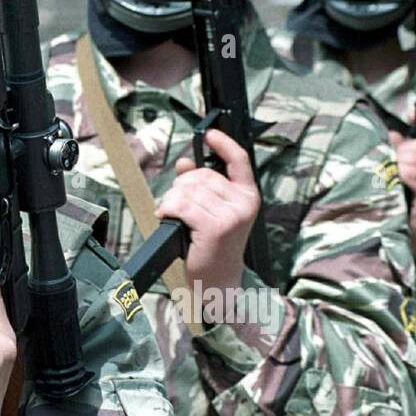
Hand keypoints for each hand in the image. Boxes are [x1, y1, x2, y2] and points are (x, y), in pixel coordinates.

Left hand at [156, 128, 260, 304]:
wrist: (219, 281)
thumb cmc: (213, 246)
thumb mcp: (211, 211)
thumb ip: (200, 186)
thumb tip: (186, 163)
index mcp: (247, 195)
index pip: (239, 160)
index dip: (223, 144)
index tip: (209, 134)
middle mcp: (244, 203)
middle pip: (201, 175)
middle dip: (181, 188)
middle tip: (179, 208)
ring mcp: (232, 215)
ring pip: (188, 190)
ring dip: (172, 201)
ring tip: (176, 217)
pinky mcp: (216, 227)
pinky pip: (182, 205)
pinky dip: (168, 210)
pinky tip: (168, 219)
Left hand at [388, 111, 415, 276]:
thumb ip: (415, 156)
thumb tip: (392, 134)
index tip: (412, 112)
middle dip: (404, 148)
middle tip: (392, 160)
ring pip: (415, 157)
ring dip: (398, 161)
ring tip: (392, 173)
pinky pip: (410, 173)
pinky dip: (397, 172)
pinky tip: (392, 180)